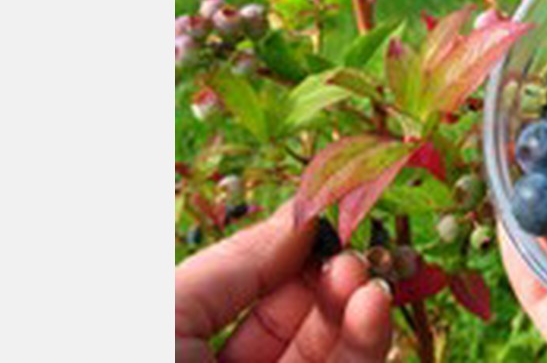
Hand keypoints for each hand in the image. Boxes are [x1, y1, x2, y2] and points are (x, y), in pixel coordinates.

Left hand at [175, 201, 393, 361]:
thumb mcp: (163, 310)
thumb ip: (234, 263)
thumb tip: (302, 215)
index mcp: (187, 343)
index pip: (254, 290)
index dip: (290, 249)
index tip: (323, 212)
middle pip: (301, 314)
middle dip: (331, 272)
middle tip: (347, 249)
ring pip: (335, 344)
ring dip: (359, 301)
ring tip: (363, 273)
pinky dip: (370, 337)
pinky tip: (373, 303)